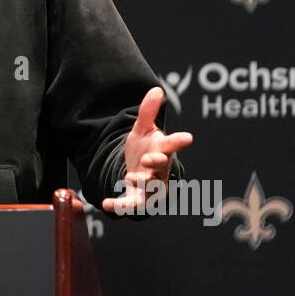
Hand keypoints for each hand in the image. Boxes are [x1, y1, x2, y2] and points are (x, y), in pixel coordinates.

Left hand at [100, 86, 193, 215]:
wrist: (137, 173)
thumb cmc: (145, 150)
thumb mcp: (143, 130)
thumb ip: (148, 112)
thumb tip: (156, 89)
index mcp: (162, 151)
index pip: (172, 144)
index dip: (179, 141)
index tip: (187, 137)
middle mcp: (160, 170)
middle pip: (162, 168)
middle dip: (157, 163)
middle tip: (149, 159)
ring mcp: (151, 186)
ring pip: (151, 189)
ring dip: (143, 185)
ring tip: (130, 177)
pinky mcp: (138, 199)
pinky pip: (131, 205)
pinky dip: (120, 206)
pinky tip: (107, 203)